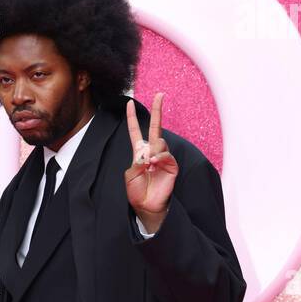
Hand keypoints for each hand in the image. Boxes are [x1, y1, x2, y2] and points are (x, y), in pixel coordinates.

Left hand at [125, 93, 178, 221]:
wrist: (146, 207)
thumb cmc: (137, 193)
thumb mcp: (130, 175)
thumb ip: (137, 160)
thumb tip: (149, 152)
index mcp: (139, 153)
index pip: (136, 132)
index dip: (132, 118)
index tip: (129, 104)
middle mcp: (152, 152)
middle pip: (156, 127)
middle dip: (157, 110)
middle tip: (160, 94)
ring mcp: (163, 158)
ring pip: (160, 142)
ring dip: (152, 151)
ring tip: (148, 164)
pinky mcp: (171, 165)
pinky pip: (165, 155)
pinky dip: (159, 158)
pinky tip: (153, 165)